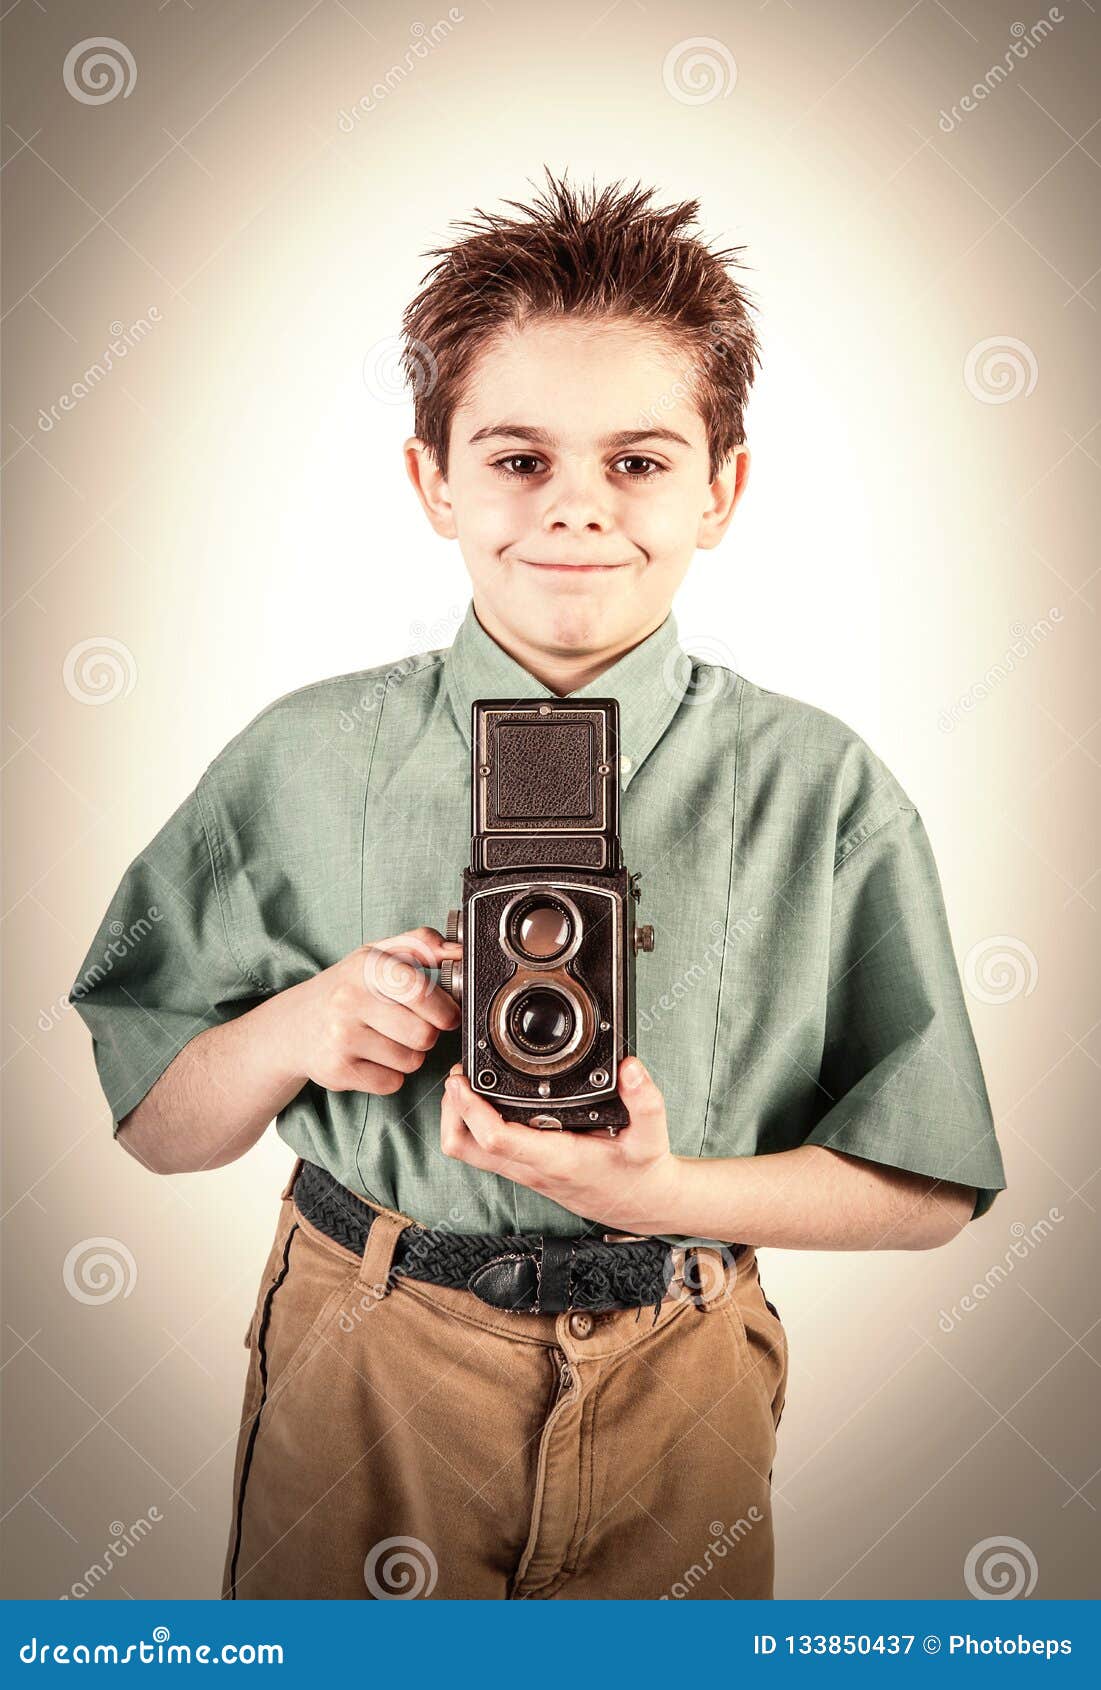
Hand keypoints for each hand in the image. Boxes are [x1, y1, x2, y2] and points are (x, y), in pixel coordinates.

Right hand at [290, 926, 460, 1094]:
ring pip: (411, 1061)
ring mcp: (341, 1038)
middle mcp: (349, 1001)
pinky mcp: (338, 1071)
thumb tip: (458, 951)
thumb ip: (422, 943)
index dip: (445, 1008)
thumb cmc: (347, 987)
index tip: (448, 1013)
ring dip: (409, 1055)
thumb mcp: (378, 954)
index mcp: (365, 967)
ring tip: (388, 1040)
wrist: (295, 1025)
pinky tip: (372, 1058)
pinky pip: (392, 1083)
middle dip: (427, 1034)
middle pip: (424, 1034)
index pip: (421, 992)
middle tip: (413, 1026)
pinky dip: (390, 1075)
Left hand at [440, 1054, 685, 1235]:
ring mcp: (523, 1171)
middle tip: (459, 1076)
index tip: (462, 1080)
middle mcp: (532, 1168)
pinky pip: (481, 1151)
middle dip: (452, 1111)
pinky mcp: (523, 1168)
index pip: (496, 1140)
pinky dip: (472, 1124)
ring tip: (467, 1084)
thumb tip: (630, 1068)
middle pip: (464, 1149)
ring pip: (467, 1152)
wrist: (639, 1205)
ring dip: (457, 1118)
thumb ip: (645, 1101)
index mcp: (556, 1159)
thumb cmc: (639, 1173)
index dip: (471, 1109)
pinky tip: (487, 1099)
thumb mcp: (651, 1137)